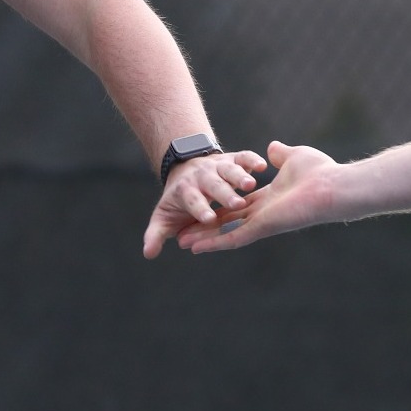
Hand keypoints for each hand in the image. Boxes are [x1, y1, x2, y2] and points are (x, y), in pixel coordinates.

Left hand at [140, 149, 267, 257]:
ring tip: (252, 184)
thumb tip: (148, 253)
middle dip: (225, 193)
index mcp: (185, 191)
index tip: (209, 219)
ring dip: (240, 176)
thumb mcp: (163, 217)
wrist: (184, 169)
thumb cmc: (178, 201)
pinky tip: (262, 165)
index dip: (200, 209)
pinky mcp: (231, 159)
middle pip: (214, 184)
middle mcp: (202, 177)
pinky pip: (242, 157)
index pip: (193, 201)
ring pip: (230, 169)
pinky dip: (252, 159)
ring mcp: (217, 166)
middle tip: (238, 203)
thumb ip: (156, 234)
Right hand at [176, 140, 340, 254]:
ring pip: (227, 234)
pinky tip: (195, 247)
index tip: (202, 210)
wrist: (332, 186)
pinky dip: (214, 243)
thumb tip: (272, 148)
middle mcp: (264, 215)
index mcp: (270, 200)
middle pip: (229, 223)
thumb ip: (280, 154)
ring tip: (182, 243)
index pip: (239, 207)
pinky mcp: (263, 229)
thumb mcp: (293, 156)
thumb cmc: (319, 172)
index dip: (219, 208)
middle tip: (183, 233)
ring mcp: (263, 224)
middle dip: (206, 228)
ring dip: (204, 239)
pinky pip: (233, 238)